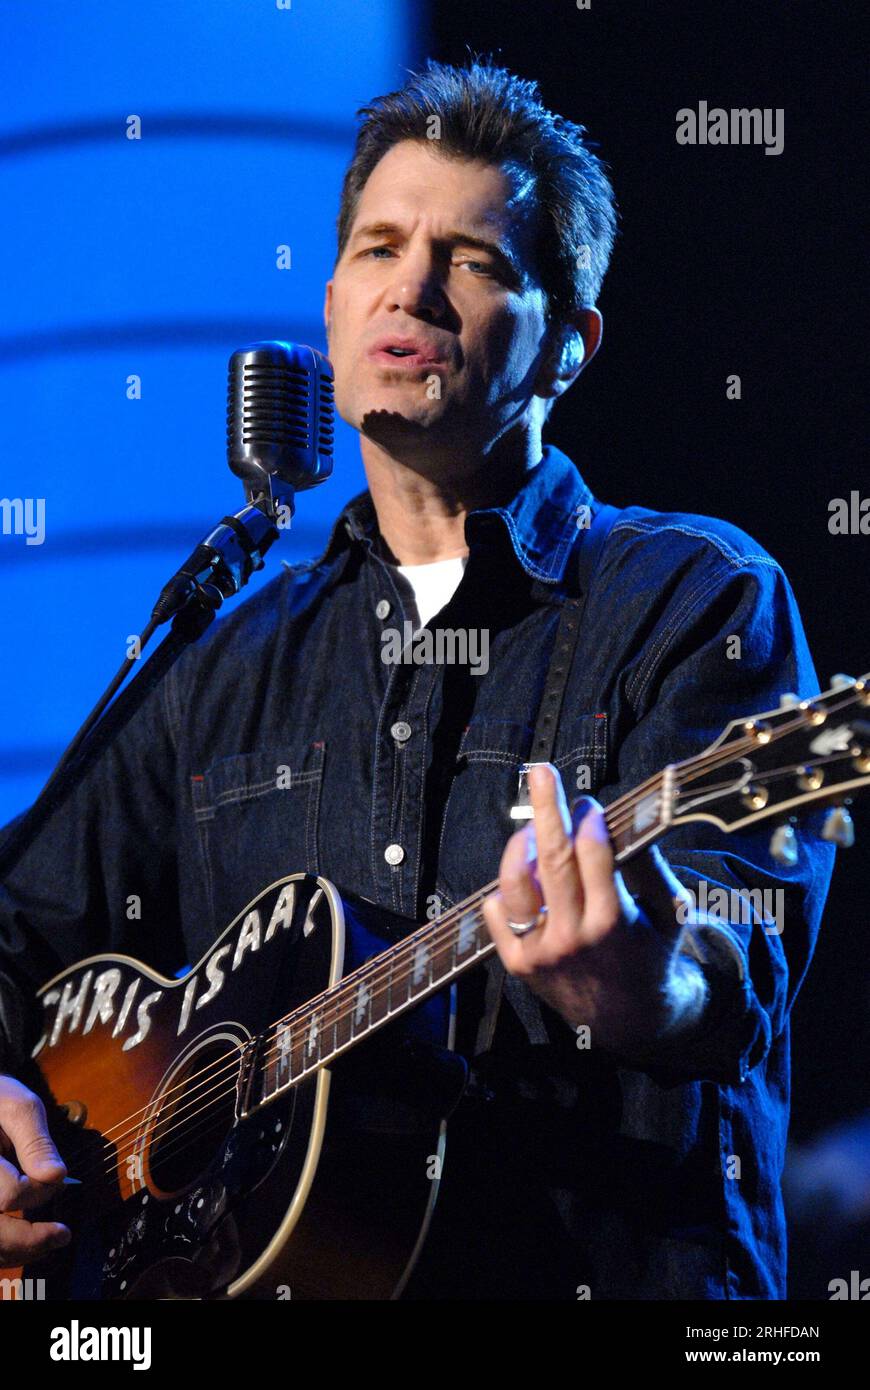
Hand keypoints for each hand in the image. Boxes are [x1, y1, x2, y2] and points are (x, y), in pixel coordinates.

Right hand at [0, 1074, 70, 1267]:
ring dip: (17, 1250)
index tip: (58, 1179)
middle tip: (63, 1235)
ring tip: (50, 1242)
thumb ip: (36, 1142)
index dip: (38, 1192)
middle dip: (28, 1240)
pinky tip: (26, 1243)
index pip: (7, 1195)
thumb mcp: (18, 1106)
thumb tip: (56, 1176)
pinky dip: (5, 1248)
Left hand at [482, 764, 706, 1058]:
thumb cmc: (652, 953)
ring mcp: (540, 951)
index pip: (593, 853)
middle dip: (546, 808)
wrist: (630, 1019)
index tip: (590, 805)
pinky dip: (507, 887)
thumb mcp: (670, 913)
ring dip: (520, 845)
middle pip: (552, 858)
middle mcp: (573, 937)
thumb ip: (651, 868)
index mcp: (614, 922)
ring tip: (532, 829)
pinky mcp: (517, 963)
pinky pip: (498, 910)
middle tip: (541, 772)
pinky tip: (529, 880)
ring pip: (515, 882)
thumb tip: (627, 820)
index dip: (589, 820)